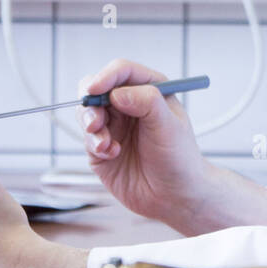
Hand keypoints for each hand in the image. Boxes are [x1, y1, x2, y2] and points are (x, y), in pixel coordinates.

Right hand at [76, 58, 212, 233]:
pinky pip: (87, 138)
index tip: (95, 89)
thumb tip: (116, 93)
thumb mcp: (169, 125)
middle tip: (95, 121)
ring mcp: (114, 125)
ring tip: (107, 143)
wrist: (175, 197)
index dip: (105, 76)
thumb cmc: (179, 158)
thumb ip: (146, 102)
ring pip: (87, 112)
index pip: (121, 71)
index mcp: (149, 90)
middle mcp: (128, 104)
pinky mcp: (101, 148)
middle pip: (96, 88)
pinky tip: (113, 154)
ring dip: (91, 125)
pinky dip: (95, 144)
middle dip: (90, 101)